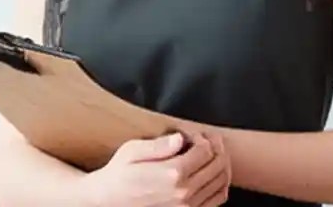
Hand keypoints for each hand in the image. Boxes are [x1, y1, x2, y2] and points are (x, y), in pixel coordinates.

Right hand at [78, 131, 230, 206]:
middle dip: (216, 147)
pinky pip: (218, 198)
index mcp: (172, 174)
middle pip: (218, 165)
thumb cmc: (119, 174)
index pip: (205, 150)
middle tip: (206, 139)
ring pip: (222, 181)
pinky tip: (210, 173)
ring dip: (221, 164)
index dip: (202, 137)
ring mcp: (189, 206)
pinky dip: (220, 183)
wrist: (111, 201)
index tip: (191, 134)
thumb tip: (180, 138)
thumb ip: (159, 145)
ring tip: (210, 153)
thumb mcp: (132, 151)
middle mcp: (185, 192)